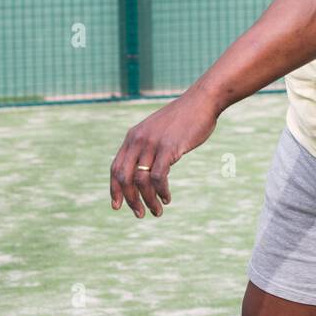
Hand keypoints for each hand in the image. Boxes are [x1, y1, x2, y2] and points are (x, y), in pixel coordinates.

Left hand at [109, 91, 218, 217]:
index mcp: (132, 137)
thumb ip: (147, 146)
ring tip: (157, 211)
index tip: (117, 206)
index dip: (115, 190)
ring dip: (148, 200)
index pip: (116, 168)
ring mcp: (152, 144)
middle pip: (125, 178)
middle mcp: (138, 140)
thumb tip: (143, 170)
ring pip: (141, 181)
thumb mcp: (157, 131)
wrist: (201, 102)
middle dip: (130, 200)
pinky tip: (167, 197)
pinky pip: (158, 177)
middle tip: (140, 214)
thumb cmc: (182, 119)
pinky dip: (161, 192)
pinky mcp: (168, 148)